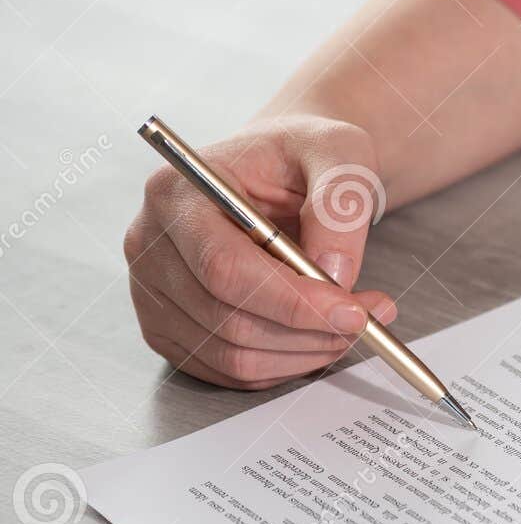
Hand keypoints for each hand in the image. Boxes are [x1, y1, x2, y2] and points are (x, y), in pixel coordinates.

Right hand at [123, 115, 397, 389]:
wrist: (281, 170)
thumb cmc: (303, 155)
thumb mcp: (339, 152)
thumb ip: (340, 202)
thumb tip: (334, 271)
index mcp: (177, 192)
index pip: (225, 269)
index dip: (293, 302)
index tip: (354, 313)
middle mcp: (149, 244)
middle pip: (227, 320)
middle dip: (309, 331)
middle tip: (369, 320)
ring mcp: (152, 292)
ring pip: (233, 355)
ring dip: (305, 352)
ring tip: (353, 322)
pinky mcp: (169, 327)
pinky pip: (230, 370)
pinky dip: (285, 364)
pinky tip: (318, 334)